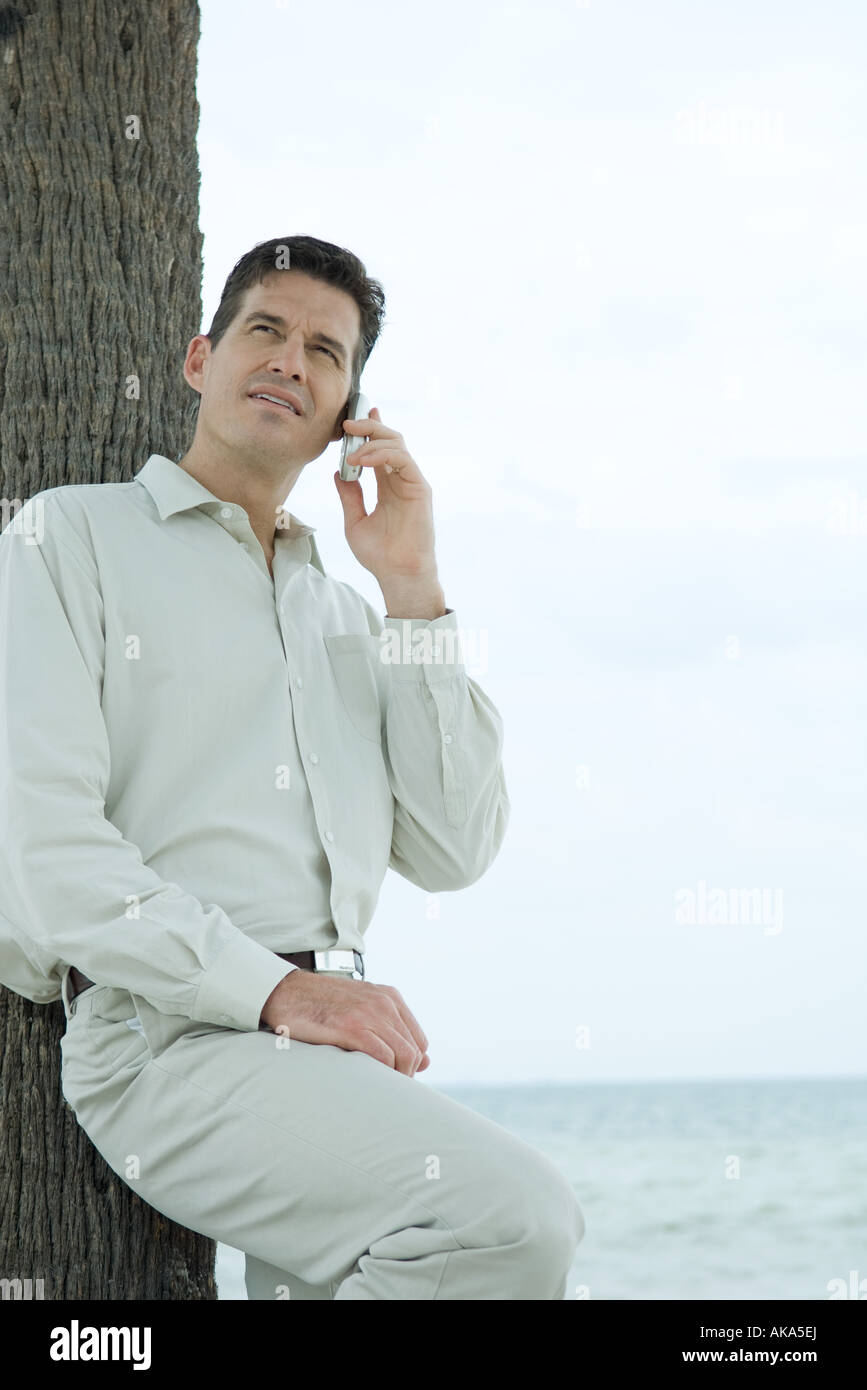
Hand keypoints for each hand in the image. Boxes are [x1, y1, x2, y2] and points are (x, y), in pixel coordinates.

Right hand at [260, 970, 430, 1077]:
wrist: (285, 992)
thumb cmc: (321, 1006)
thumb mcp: (363, 1008)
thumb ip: (392, 1030)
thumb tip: (424, 1063)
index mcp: (390, 997)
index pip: (419, 1041)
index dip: (412, 1065)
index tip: (395, 1079)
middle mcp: (384, 1003)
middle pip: (414, 1051)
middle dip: (405, 1076)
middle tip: (386, 1092)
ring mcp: (369, 1013)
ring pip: (403, 1056)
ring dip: (394, 1079)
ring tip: (377, 1091)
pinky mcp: (351, 1027)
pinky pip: (382, 1057)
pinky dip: (381, 1075)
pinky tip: (367, 1082)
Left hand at [333, 407, 437, 585]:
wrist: (397, 573)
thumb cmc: (379, 554)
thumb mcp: (354, 521)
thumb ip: (349, 495)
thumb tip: (338, 472)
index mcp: (388, 486)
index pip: (380, 449)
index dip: (369, 430)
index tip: (351, 419)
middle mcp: (401, 480)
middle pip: (389, 439)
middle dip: (368, 427)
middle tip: (346, 424)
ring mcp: (412, 482)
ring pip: (396, 443)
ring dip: (371, 440)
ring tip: (350, 450)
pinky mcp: (420, 487)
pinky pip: (402, 458)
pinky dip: (381, 454)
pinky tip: (362, 461)